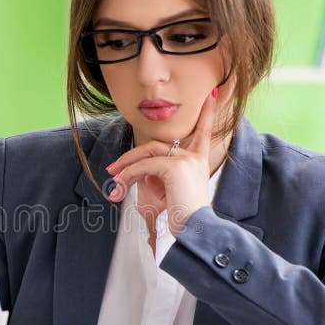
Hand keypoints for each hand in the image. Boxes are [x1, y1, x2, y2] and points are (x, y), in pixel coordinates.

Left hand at [106, 89, 217, 235]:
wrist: (194, 231)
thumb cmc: (181, 217)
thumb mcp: (168, 192)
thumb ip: (157, 175)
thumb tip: (136, 171)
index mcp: (198, 161)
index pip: (203, 132)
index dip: (207, 113)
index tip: (212, 94)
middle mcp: (194, 157)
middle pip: (156, 146)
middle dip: (131, 156)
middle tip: (113, 170)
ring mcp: (186, 160)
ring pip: (147, 154)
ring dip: (126, 167)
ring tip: (114, 181)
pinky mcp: (175, 167)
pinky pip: (145, 166)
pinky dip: (129, 175)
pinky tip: (121, 185)